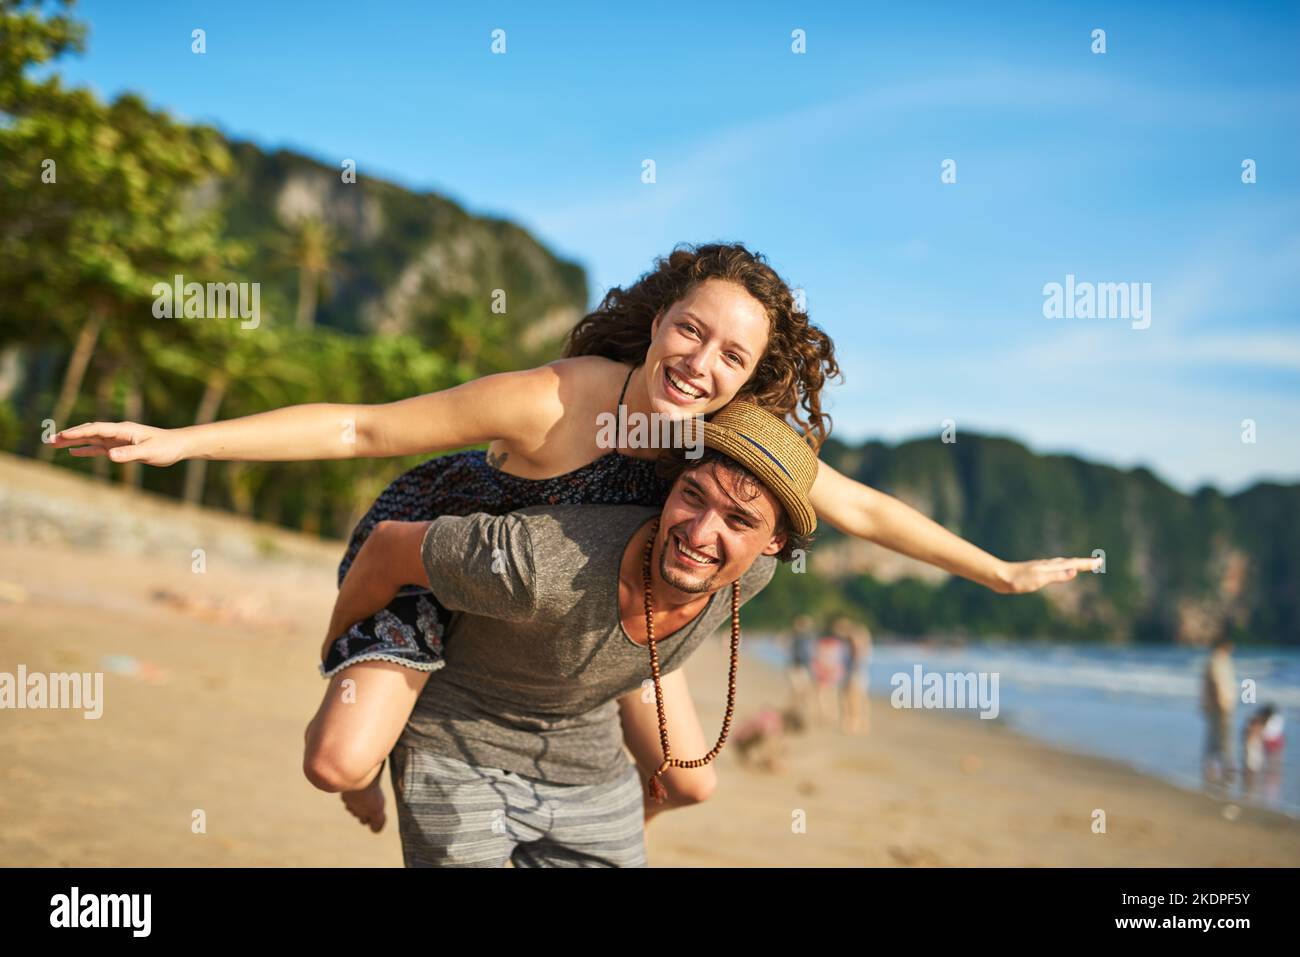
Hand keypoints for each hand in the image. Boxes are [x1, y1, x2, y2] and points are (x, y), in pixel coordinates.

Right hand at [51, 421, 188, 466]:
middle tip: (49, 439)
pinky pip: (98, 447)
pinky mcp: (120, 447)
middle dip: (69, 434)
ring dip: (73, 441)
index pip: (96, 429)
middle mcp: (118, 432)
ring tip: (54, 443)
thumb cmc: (166, 447)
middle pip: (89, 431)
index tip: (62, 435)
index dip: (79, 432)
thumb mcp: (148, 451)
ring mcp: (117, 439)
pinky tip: (73, 452)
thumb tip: (110, 456)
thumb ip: (129, 453)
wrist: (178, 445)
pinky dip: (85, 449)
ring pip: (91, 438)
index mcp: (123, 430)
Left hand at [994, 556, 1102, 593]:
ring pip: (1061, 563)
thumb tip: (1074, 571)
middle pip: (1070, 562)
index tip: (1100, 561)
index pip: (1073, 565)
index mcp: (1051, 567)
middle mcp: (1048, 565)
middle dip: (1083, 563)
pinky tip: (1057, 569)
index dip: (1086, 564)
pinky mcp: (1035, 571)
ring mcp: (1041, 567)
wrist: (1000, 576)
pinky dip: (1061, 567)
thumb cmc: (1019, 580)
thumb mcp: (1039, 580)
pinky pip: (1054, 567)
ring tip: (1081, 564)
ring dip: (1073, 564)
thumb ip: (1057, 576)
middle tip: (1097, 562)